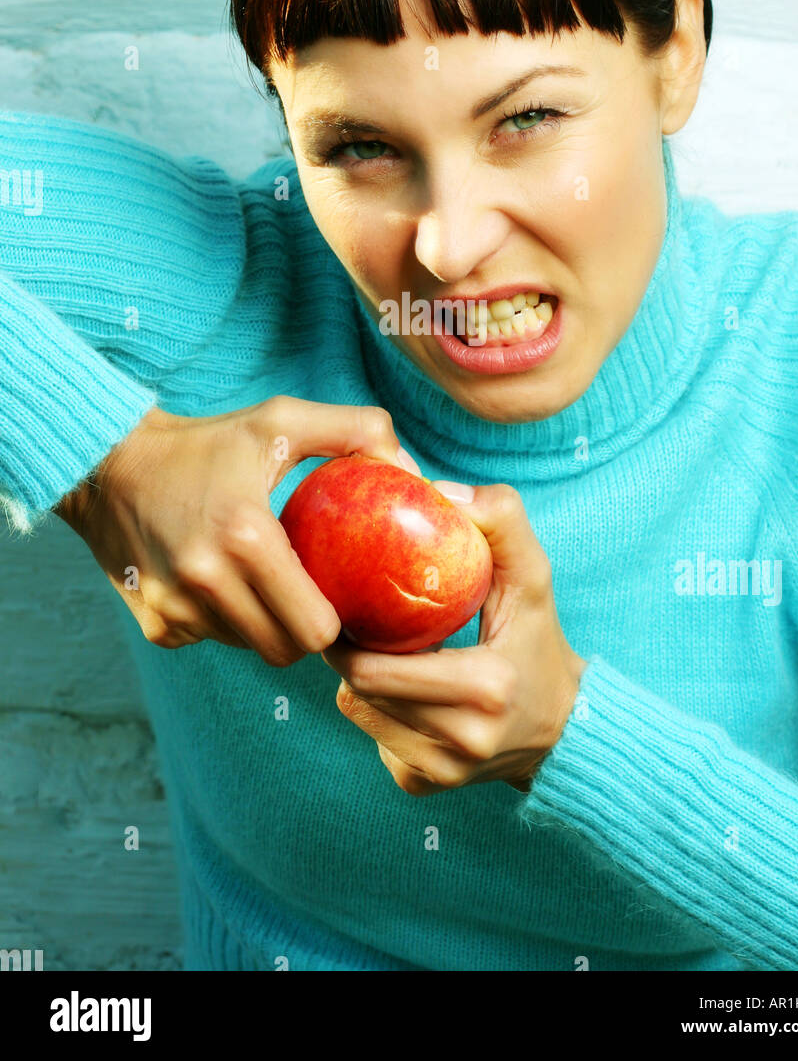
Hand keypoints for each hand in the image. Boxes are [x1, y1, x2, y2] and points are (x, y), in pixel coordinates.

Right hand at [53, 398, 421, 666]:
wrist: (109, 463)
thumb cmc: (207, 442)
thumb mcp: (281, 420)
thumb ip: (357, 430)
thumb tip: (413, 470)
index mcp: (245, 535)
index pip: (314, 628)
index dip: (336, 619)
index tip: (340, 593)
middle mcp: (205, 581)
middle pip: (284, 652)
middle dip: (304, 630)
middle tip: (311, 595)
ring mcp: (175, 609)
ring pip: (247, 647)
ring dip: (263, 624)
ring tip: (263, 579)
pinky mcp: (154, 623)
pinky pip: (210, 641)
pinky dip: (223, 620)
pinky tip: (221, 581)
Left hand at [323, 481, 586, 794]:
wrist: (567, 726)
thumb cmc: (539, 639)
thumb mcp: (533, 577)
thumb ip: (501, 520)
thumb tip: (439, 489)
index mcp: (486, 687)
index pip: (375, 669)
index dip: (349, 634)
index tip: (347, 601)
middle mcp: (464, 739)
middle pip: (359, 692)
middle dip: (348, 653)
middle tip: (350, 620)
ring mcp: (444, 771)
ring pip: (359, 716)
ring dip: (361, 682)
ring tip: (383, 651)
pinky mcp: (429, 786)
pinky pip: (375, 743)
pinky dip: (379, 715)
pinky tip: (404, 693)